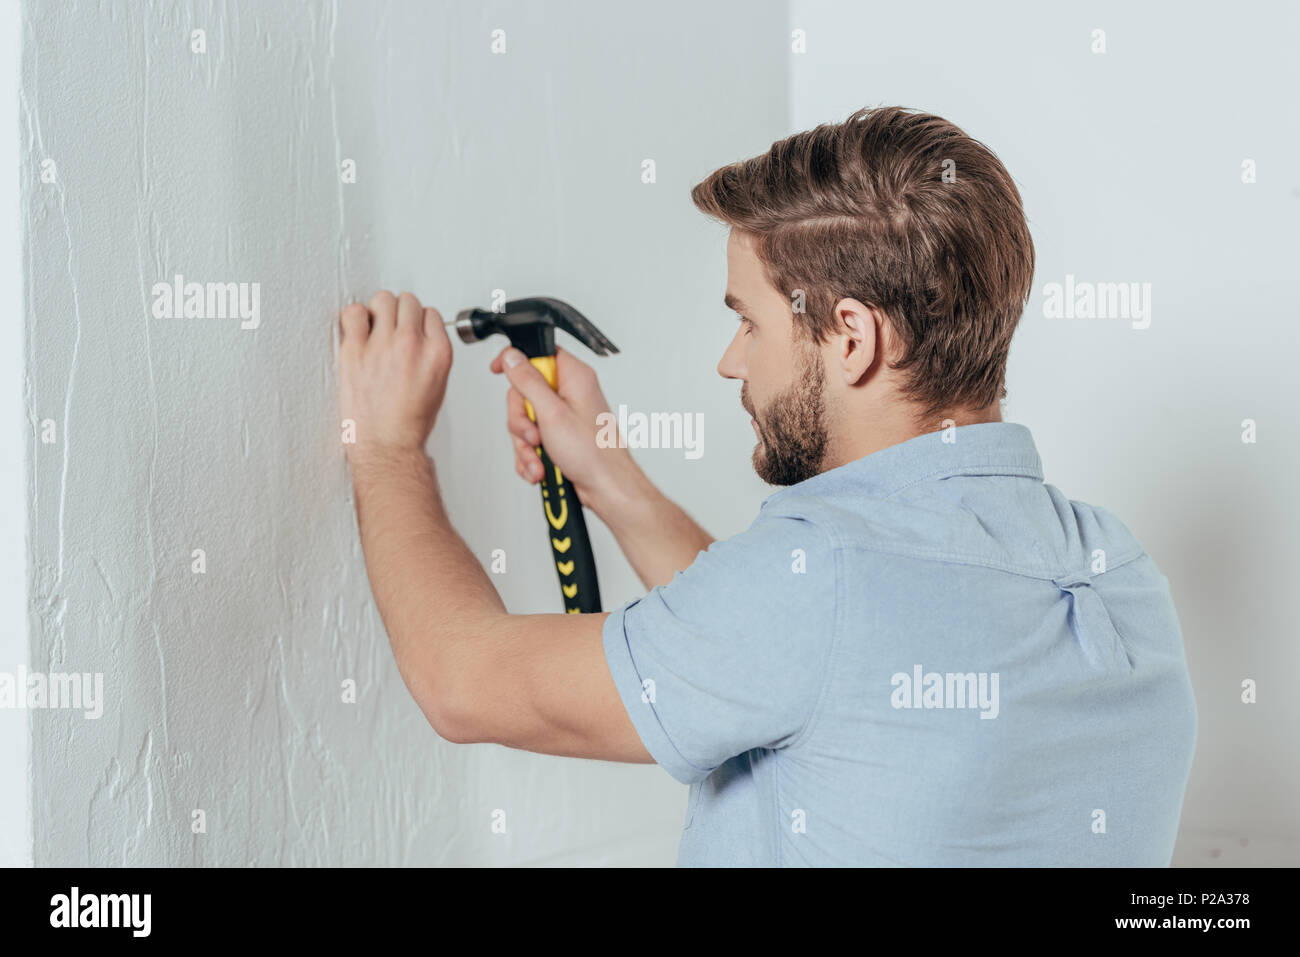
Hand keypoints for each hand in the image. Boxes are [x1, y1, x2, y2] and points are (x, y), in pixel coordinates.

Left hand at [338, 291, 450, 465]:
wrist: (386, 445)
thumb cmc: (409, 424)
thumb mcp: (438, 385)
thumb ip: (431, 355)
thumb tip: (420, 337)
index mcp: (437, 352)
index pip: (430, 314)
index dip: (419, 322)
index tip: (411, 330)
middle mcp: (412, 343)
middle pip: (408, 302)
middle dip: (400, 313)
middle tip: (392, 328)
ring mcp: (382, 345)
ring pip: (383, 299)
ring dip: (379, 310)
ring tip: (374, 327)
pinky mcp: (354, 350)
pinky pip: (354, 312)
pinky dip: (355, 317)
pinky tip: (357, 330)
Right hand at [490, 345, 639, 514]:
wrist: (605, 487)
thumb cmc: (593, 453)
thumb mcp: (552, 413)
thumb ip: (528, 382)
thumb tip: (513, 357)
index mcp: (574, 376)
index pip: (538, 352)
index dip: (516, 360)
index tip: (498, 369)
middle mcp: (569, 392)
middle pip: (524, 392)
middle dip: (521, 421)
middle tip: (534, 435)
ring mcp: (564, 415)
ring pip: (526, 419)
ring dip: (526, 444)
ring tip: (539, 458)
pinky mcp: (559, 435)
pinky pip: (532, 438)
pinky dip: (532, 455)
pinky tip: (540, 466)